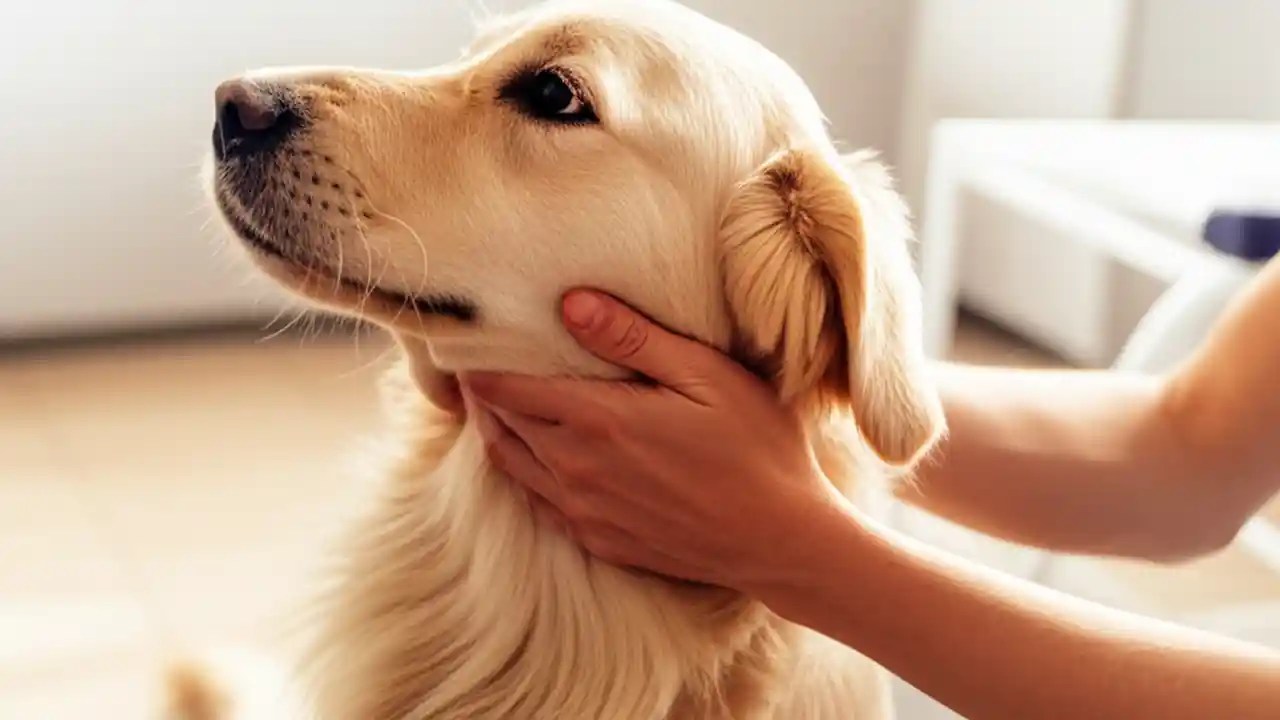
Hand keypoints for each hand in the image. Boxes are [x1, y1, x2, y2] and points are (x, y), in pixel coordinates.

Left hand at [460, 290, 844, 589]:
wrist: (782, 542)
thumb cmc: (757, 447)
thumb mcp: (706, 376)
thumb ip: (634, 338)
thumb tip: (571, 303)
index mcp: (598, 421)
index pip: (508, 388)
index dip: (478, 365)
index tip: (464, 343)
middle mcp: (577, 469)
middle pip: (500, 426)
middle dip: (481, 395)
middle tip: (470, 366)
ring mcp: (585, 512)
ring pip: (512, 465)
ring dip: (495, 433)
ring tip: (488, 406)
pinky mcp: (599, 540)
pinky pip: (538, 503)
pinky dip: (522, 473)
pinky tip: (531, 458)